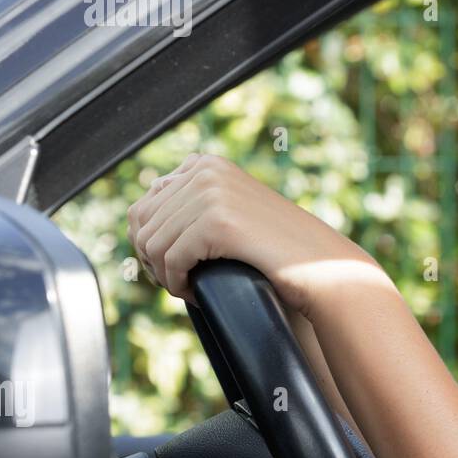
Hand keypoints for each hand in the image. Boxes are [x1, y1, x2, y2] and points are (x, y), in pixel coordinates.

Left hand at [127, 153, 381, 315]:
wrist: (323, 268)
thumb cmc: (278, 250)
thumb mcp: (232, 213)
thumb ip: (193, 203)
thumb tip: (134, 218)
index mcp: (207, 163)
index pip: (144, 203)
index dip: (150, 242)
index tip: (172, 267)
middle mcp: (206, 170)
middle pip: (142, 223)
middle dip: (154, 261)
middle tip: (179, 282)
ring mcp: (211, 192)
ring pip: (152, 244)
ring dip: (165, 276)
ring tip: (190, 288)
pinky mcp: (216, 222)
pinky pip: (170, 261)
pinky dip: (178, 285)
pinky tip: (198, 294)